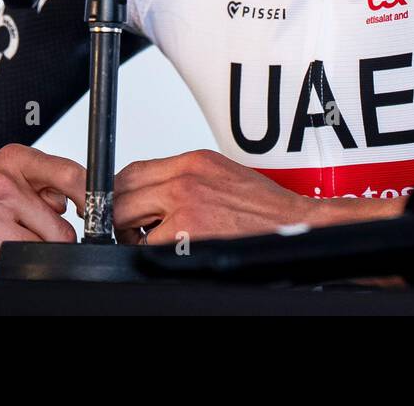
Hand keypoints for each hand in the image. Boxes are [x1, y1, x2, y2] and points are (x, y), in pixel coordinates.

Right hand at [0, 143, 84, 276]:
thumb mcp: (12, 175)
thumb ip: (50, 182)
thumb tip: (88, 203)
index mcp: (13, 160)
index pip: (69, 175)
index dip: (91, 200)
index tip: (95, 215)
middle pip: (59, 227)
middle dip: (53, 237)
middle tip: (29, 231)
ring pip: (40, 251)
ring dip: (32, 254)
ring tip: (8, 240)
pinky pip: (14, 269)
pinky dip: (11, 268)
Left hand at [110, 149, 322, 245]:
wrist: (293, 223)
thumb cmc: (262, 206)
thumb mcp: (220, 174)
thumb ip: (184, 178)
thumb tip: (151, 192)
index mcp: (193, 162)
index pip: (133, 170)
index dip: (121, 190)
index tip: (121, 203)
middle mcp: (186, 179)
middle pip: (123, 192)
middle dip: (120, 214)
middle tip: (132, 229)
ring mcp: (185, 206)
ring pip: (128, 218)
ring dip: (134, 233)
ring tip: (156, 239)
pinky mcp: (188, 233)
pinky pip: (148, 245)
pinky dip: (153, 251)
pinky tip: (174, 250)